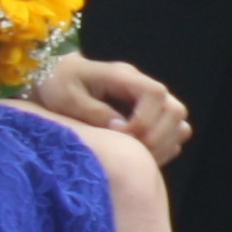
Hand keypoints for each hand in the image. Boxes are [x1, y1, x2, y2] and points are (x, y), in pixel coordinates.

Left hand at [23, 54, 192, 164]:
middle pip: (175, 110)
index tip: (118, 134)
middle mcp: (142, 87)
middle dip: (157, 136)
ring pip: (179, 124)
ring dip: (162, 145)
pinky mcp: (149, 118)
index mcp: (123, 76)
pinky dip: (162, 149)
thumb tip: (120, 128)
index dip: (143, 120)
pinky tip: (138, 156)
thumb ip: (93, 112)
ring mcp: (148, 103)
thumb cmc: (57, 85)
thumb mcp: (66, 98)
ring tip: (135, 155)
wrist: (52, 79)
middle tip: (129, 150)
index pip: (155, 94)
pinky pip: (172, 136)